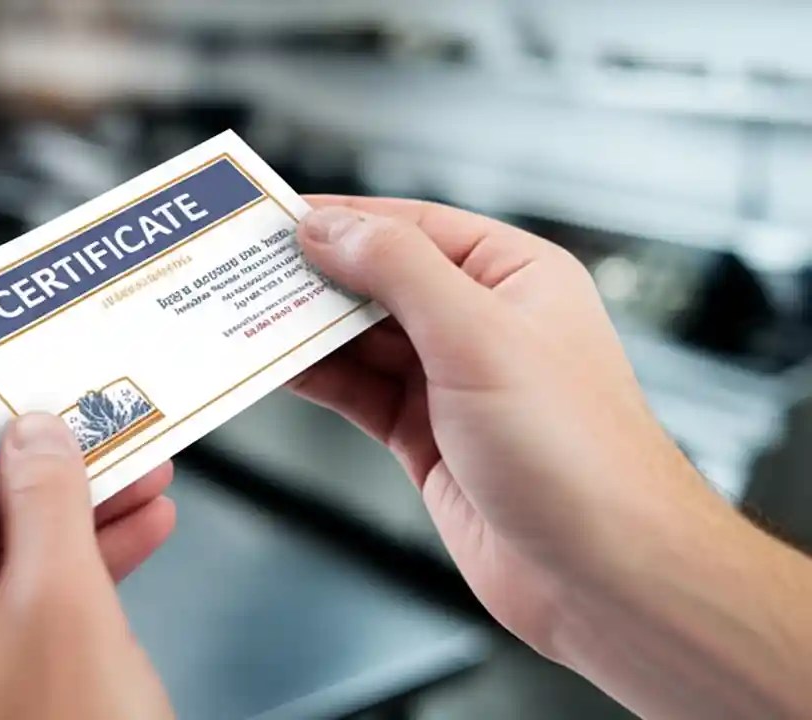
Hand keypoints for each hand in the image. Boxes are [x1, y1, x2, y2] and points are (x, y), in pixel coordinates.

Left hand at [0, 390, 174, 719]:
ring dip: (71, 520)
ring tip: (136, 477)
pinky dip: (74, 575)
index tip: (5, 367)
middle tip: (94, 423)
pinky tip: (132, 536)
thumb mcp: (63, 609)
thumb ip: (46, 503)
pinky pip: (18, 614)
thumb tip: (34, 435)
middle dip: (43, 472)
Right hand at [288, 198, 811, 718]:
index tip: (278, 218)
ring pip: (362, 340)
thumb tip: (331, 228)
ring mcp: (453, 384)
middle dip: (316, 277)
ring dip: (307, 331)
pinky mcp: (427, 438)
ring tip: (244, 317)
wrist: (603, 574)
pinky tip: (277, 368)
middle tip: (246, 269)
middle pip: (381, 282)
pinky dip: (317, 380)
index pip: (414, 227)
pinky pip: (359, 393)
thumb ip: (399, 271)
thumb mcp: (479, 336)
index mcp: (516, 278)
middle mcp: (484, 324)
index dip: (344, 220)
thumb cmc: (577, 453)